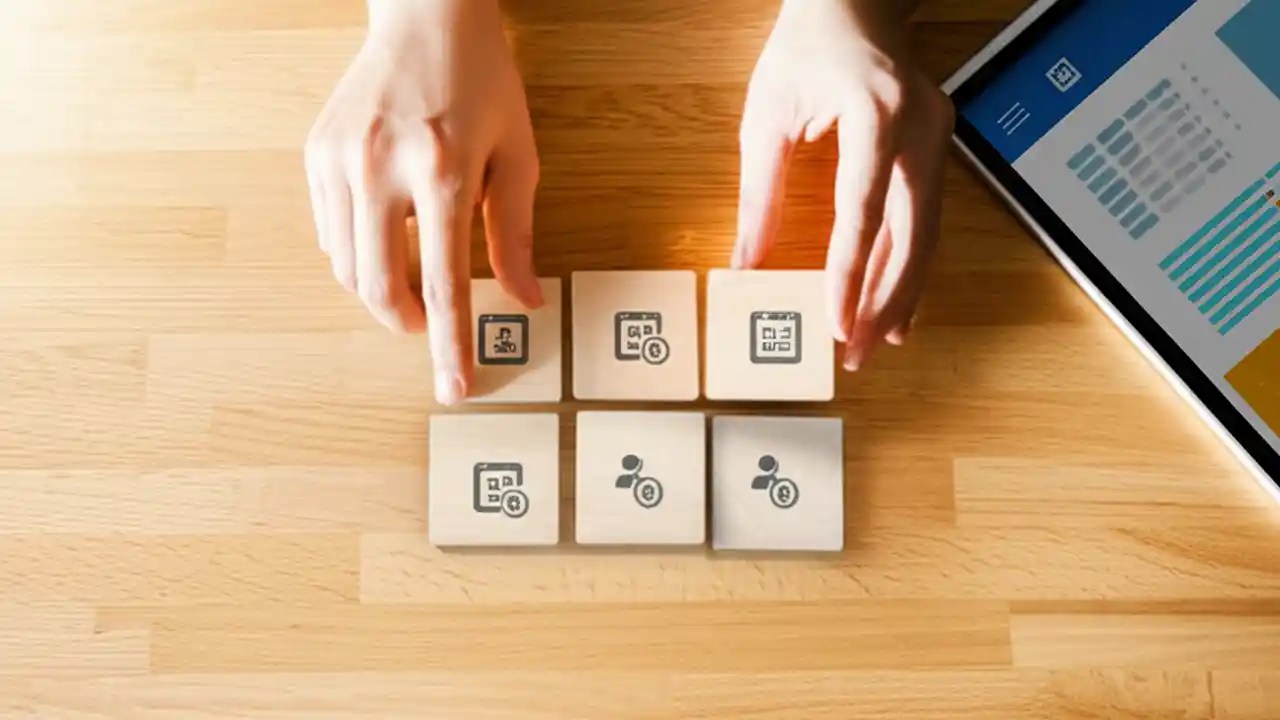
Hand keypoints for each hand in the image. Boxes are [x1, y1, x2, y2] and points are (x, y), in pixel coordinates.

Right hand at [305, 0, 541, 403]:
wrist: (425, 17)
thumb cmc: (483, 83)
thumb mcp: (517, 154)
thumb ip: (516, 233)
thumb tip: (526, 299)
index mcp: (442, 171)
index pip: (444, 284)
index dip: (449, 346)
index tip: (454, 388)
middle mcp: (382, 167)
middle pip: (380, 288)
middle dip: (407, 323)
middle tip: (431, 324)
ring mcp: (340, 160)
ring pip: (347, 266)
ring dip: (381, 290)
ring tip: (412, 274)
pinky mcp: (315, 153)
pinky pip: (329, 232)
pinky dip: (357, 253)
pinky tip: (385, 236)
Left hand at [733, 0, 952, 370]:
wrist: (853, 3)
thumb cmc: (806, 49)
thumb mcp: (767, 117)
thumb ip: (760, 194)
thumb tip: (745, 261)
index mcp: (876, 114)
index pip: (864, 212)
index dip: (850, 273)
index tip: (838, 322)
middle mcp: (920, 127)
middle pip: (911, 234)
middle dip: (887, 300)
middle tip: (861, 350)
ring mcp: (938, 136)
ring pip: (928, 232)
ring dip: (903, 290)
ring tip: (882, 340)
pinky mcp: (938, 146)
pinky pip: (927, 216)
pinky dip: (910, 261)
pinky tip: (899, 300)